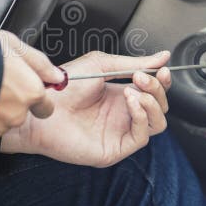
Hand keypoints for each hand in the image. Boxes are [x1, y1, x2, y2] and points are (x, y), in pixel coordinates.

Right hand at [0, 31, 64, 146]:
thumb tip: (57, 77)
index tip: (23, 88)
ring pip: (0, 122)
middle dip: (9, 101)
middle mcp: (17, 114)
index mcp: (30, 91)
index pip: (45, 106)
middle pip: (20, 113)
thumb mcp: (12, 44)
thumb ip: (39, 62)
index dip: (35, 96)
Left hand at [0, 50, 171, 166]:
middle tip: (141, 77)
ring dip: (153, 103)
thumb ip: (133, 62)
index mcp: (120, 95)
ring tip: (134, 89)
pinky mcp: (115, 149)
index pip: (154, 91)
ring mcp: (120, 133)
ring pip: (157, 123)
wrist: (42, 105)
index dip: (162, 81)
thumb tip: (163, 57)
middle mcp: (123, 115)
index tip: (162, 70)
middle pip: (160, 106)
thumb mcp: (102, 65)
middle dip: (157, 89)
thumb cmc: (62, 87)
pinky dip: (142, 116)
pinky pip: (142, 136)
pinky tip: (130, 101)